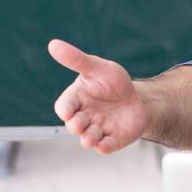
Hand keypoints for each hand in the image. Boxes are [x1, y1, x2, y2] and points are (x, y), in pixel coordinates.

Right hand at [48, 39, 148, 153]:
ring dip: (88, 139)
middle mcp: (84, 117)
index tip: (67, 111)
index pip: (64, 106)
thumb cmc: (113, 83)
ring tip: (89, 139)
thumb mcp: (98, 68)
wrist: (138, 100)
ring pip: (88, 138)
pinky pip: (105, 147)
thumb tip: (53, 44)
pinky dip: (103, 147)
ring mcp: (97, 130)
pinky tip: (103, 146)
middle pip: (74, 124)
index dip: (65, 109)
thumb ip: (77, 60)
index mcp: (77, 99)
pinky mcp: (112, 140)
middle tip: (79, 124)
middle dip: (76, 125)